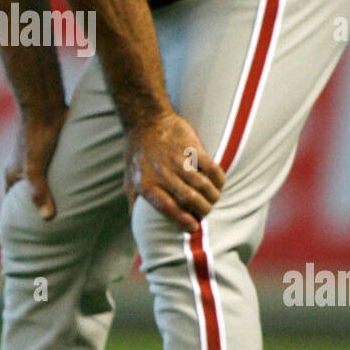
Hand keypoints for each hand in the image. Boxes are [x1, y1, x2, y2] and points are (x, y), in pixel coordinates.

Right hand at [4, 107, 69, 219]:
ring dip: (49, 191)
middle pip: (25, 192)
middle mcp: (21, 166)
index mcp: (13, 173)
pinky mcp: (49, 148)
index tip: (27, 232)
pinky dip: (60, 178)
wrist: (46, 105)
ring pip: (41, 180)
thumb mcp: (36, 168)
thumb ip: (40, 192)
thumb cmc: (38, 136)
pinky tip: (74, 185)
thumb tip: (47, 218)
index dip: (16, 216)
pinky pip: (53, 169)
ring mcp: (35, 157)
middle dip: (35, 206)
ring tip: (65, 208)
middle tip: (50, 225)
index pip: (11, 201)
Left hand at [124, 112, 224, 232]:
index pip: (168, 208)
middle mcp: (162, 173)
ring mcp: (177, 159)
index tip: (194, 227)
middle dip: (202, 210)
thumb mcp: (129, 180)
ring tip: (213, 199)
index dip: (183, 221)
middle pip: (189, 199)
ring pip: (202, 185)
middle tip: (205, 212)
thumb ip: (135, 204)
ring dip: (212, 196)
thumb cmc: (137, 155)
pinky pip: (210, 168)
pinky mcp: (191, 147)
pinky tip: (219, 183)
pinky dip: (218, 179)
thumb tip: (140, 229)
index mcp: (146, 184)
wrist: (145, 120)